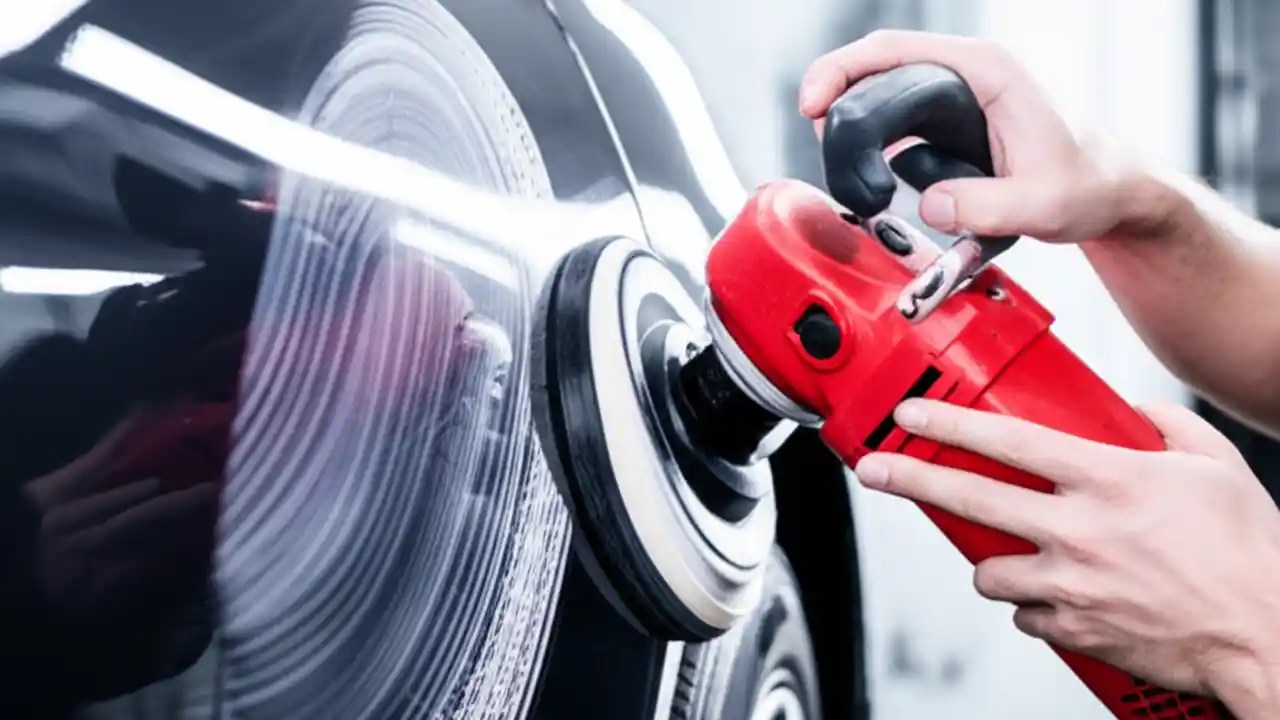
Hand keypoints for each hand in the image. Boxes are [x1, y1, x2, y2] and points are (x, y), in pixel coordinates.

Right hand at [798, 30, 1168, 243]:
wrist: (1111, 193)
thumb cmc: (1090, 185)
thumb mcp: (1043, 204)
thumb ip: (985, 206)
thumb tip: (930, 205)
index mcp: (987, 71)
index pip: (895, 51)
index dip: (843, 72)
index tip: (813, 106)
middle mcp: (967, 75)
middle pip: (876, 68)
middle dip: (836, 99)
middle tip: (817, 140)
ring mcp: (957, 98)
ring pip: (881, 96)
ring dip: (852, 126)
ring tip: (842, 164)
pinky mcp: (950, 125)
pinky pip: (895, 126)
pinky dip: (872, 146)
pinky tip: (867, 174)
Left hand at [853, 398, 1279, 715]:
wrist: (1270, 635)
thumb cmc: (1251, 553)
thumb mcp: (1215, 465)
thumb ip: (1165, 425)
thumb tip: (1131, 409)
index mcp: (1109, 479)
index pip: (1008, 439)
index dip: (948, 422)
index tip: (908, 412)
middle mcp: (1079, 530)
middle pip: (969, 497)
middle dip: (910, 479)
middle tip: (875, 470)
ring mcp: (1072, 583)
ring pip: (989, 570)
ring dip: (992, 561)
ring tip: (1014, 554)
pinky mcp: (1076, 628)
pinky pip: (1027, 616)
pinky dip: (1034, 607)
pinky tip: (1060, 597)